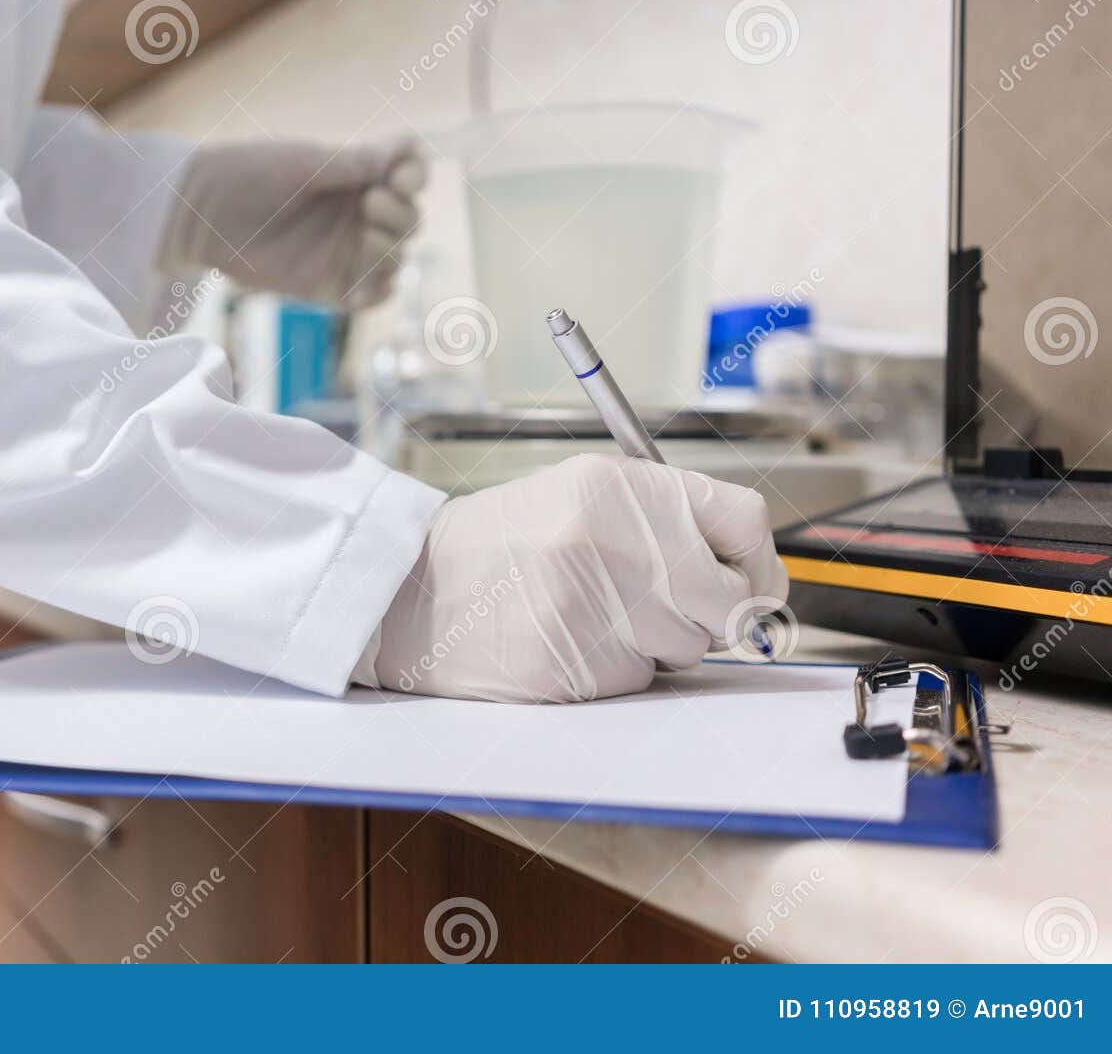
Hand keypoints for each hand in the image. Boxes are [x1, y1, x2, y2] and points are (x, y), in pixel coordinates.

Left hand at [159, 137, 426, 308]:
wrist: (201, 214)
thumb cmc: (247, 175)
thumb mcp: (303, 163)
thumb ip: (352, 164)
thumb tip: (400, 156)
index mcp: (355, 174)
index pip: (407, 171)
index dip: (416, 174)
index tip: (402, 176)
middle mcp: (356, 212)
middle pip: (410, 219)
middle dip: (401, 213)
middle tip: (369, 203)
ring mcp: (344, 250)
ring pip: (396, 258)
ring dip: (391, 250)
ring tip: (363, 239)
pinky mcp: (328, 285)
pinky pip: (370, 296)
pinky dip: (376, 293)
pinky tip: (359, 288)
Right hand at [373, 455, 788, 702]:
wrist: (410, 592)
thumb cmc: (498, 548)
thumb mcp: (579, 499)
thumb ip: (664, 524)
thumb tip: (751, 578)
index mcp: (620, 487)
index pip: (745, 520)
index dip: (758, 563)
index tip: (750, 586)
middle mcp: (616, 540)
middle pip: (728, 600)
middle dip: (709, 618)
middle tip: (661, 611)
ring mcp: (596, 605)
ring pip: (687, 649)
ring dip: (653, 646)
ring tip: (590, 615)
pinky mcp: (576, 665)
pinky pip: (637, 681)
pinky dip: (612, 671)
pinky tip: (565, 643)